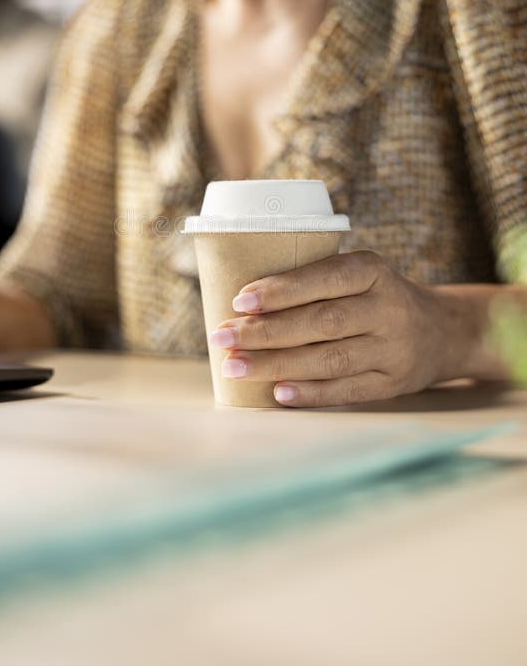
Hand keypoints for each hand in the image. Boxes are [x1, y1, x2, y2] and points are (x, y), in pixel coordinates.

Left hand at [210, 250, 474, 407]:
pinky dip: (310, 392)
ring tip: (235, 367)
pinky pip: (347, 390)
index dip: (282, 290)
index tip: (240, 300)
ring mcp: (393, 349)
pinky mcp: (393, 383)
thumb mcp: (359, 274)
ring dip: (276, 365)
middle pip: (321, 322)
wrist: (443, 331)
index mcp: (373, 271)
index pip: (325, 278)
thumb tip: (241, 304)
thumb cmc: (376, 298)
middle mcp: (387, 308)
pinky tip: (277, 394)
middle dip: (265, 331)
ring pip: (330, 359)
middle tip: (222, 337)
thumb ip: (315, 283)